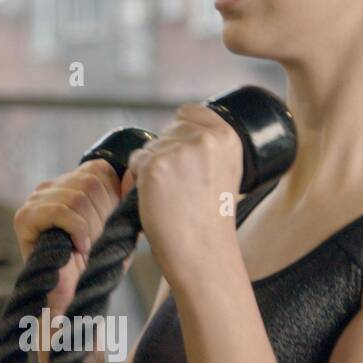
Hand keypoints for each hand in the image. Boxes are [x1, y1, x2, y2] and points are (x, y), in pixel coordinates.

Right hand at [12, 159, 126, 316]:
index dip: (113, 197)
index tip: (111, 226)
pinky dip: (78, 230)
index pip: (99, 170)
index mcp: (71, 182)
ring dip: (91, 227)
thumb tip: (132, 175)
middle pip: (90, 181)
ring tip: (88, 248)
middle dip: (103, 215)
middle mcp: (50, 186)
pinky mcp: (25, 217)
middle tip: (99, 242)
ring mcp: (35, 200)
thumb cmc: (96, 263)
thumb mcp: (118, 226)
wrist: (74, 297)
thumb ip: (124, 200)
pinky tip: (79, 247)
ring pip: (78, 196)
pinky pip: (61, 210)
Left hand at [127, 103, 242, 286]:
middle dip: (166, 153)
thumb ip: (206, 145)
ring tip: (172, 195)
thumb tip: (174, 129)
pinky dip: (139, 179)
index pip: (189, 112)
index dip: (180, 134)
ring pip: (149, 147)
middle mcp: (204, 138)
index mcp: (227, 136)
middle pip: (167, 130)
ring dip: (152, 167)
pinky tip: (157, 198)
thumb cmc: (209, 216)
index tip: (187, 161)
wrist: (202, 250)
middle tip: (182, 187)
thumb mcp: (224, 169)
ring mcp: (178, 150)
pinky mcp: (154, 164)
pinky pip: (135, 161)